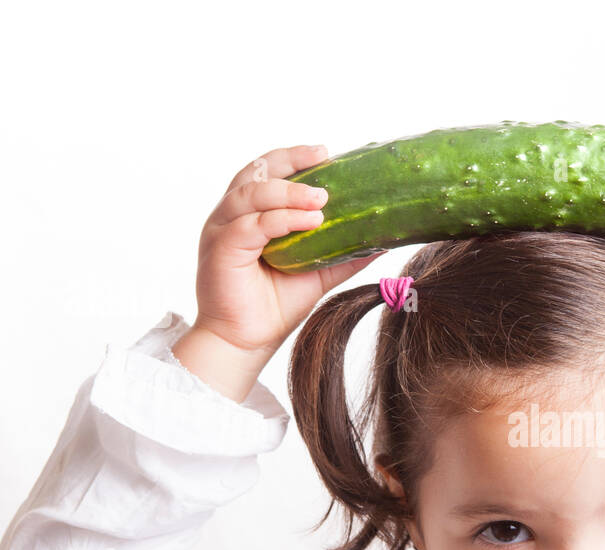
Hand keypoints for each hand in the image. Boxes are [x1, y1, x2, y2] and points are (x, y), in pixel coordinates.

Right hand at [195, 144, 385, 354]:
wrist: (246, 342)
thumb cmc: (275, 307)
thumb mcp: (319, 273)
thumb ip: (344, 253)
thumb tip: (383, 240)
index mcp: (248, 214)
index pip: (267, 172)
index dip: (293, 158)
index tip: (325, 152)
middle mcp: (230, 216)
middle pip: (256, 172)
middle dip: (291, 162)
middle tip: (324, 159)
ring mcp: (222, 231)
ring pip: (252, 194)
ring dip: (289, 193)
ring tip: (323, 199)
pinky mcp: (220, 250)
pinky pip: (251, 225)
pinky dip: (281, 220)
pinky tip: (309, 222)